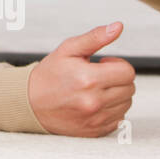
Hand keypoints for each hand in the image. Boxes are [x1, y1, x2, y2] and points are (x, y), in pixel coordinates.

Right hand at [28, 22, 135, 136]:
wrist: (29, 103)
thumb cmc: (49, 75)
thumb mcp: (68, 50)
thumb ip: (95, 37)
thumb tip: (118, 27)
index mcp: (88, 78)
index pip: (128, 72)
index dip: (117, 65)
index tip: (102, 65)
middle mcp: (93, 101)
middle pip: (130, 88)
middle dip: (117, 79)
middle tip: (96, 77)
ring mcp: (95, 119)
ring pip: (126, 104)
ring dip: (115, 95)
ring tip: (94, 90)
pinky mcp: (95, 131)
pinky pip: (118, 119)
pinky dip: (110, 111)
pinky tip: (93, 103)